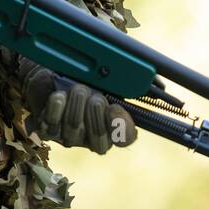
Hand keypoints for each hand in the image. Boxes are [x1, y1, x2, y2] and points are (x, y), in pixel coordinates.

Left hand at [18, 58, 136, 154]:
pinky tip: (59, 96)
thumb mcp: (110, 72)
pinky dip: (57, 107)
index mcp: (113, 123)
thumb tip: (160, 85)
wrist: (51, 70)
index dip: (122, 126)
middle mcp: (92, 135)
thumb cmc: (84, 73)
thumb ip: (134, 77)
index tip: (115, 108)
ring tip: (76, 88)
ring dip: (77, 103)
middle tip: (94, 94)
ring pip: (75, 128)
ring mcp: (70, 135)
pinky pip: (53, 124)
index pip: (126, 137)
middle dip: (96, 111)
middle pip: (99, 138)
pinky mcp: (48, 130)